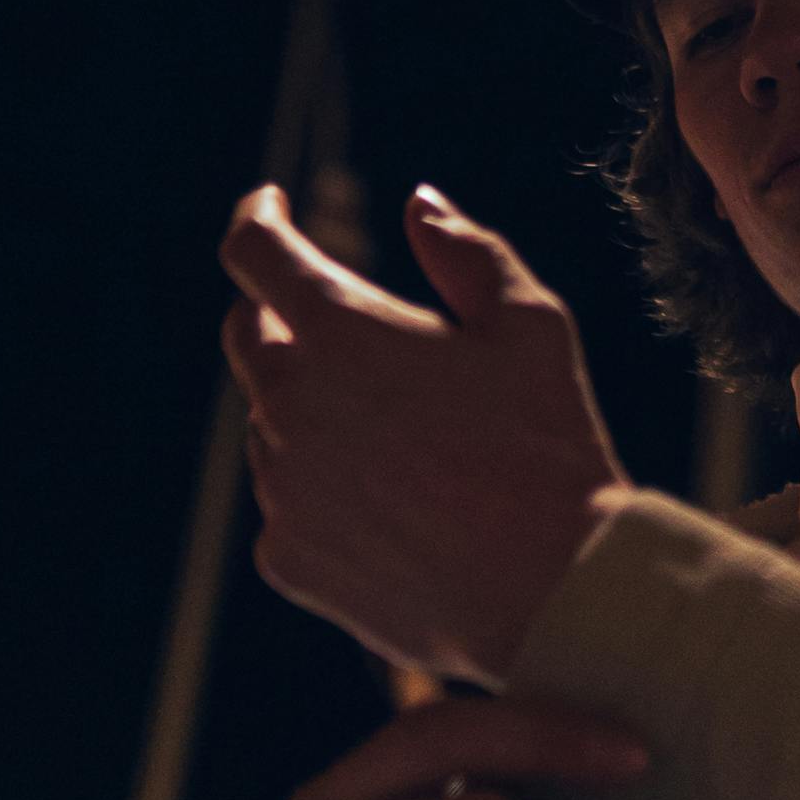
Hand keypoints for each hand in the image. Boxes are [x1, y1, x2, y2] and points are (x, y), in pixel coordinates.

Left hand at [221, 184, 618, 681]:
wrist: (551, 593)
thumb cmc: (547, 447)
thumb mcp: (531, 323)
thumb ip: (466, 251)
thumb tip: (419, 205)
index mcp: (341, 330)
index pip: (256, 249)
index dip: (258, 215)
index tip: (271, 206)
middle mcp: (289, 403)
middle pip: (248, 335)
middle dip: (282, 315)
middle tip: (348, 329)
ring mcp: (280, 486)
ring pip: (269, 424)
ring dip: (310, 410)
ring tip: (401, 441)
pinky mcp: (284, 554)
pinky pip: (285, 503)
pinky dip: (322, 490)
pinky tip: (393, 508)